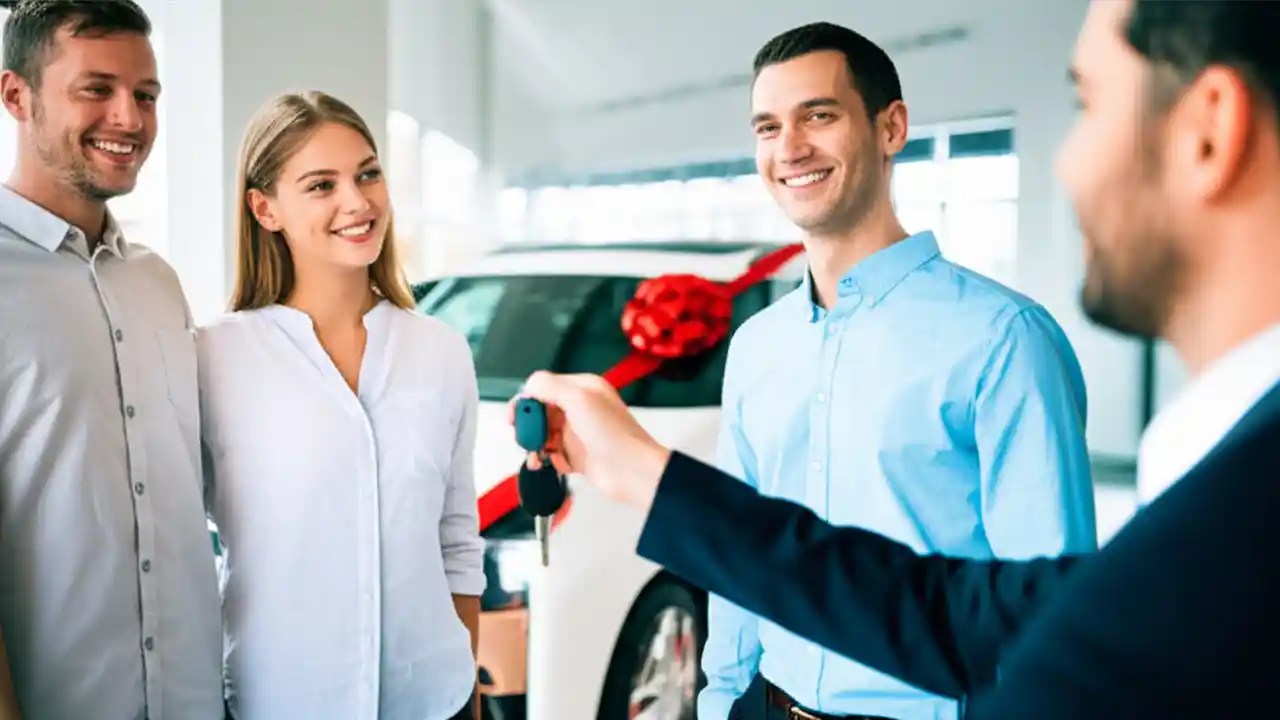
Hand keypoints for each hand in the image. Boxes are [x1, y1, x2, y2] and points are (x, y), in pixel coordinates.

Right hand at [509, 371, 670, 510]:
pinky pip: (552, 454)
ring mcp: (578, 432)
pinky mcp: (577, 455)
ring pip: (544, 434)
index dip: (527, 401)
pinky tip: (548, 464)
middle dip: (529, 426)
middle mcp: (580, 407)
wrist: (631, 471)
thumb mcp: (578, 398)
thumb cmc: (611, 433)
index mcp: (582, 388)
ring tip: (535, 457)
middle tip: (525, 438)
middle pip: (540, 412)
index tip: (516, 417)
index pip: (543, 387)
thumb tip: (527, 388)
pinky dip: (547, 459)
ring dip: (534, 445)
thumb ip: (548, 386)